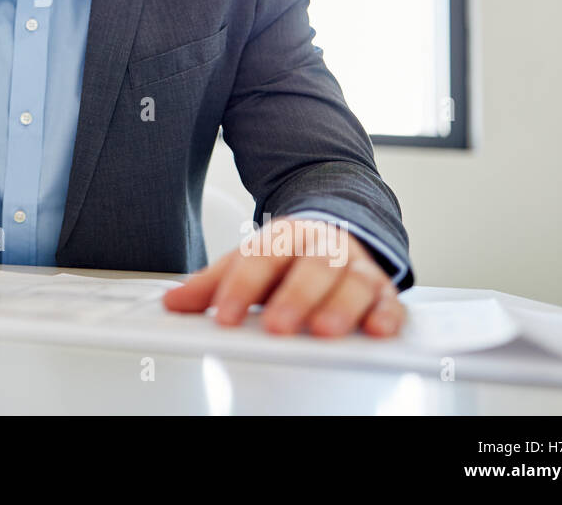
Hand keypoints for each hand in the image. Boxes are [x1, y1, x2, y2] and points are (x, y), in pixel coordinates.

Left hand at [162, 218, 405, 336]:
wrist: (336, 230)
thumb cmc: (287, 258)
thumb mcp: (248, 262)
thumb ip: (212, 284)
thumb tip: (171, 302)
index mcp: (284, 238)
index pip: (260, 259)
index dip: (240, 287)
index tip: (224, 316)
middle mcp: (322, 248)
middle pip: (309, 269)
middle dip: (293, 298)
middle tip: (276, 326)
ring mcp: (355, 266)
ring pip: (351, 283)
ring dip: (340, 307)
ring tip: (324, 331)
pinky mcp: (383, 290)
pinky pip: (389, 301)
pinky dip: (386, 315)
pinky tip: (378, 330)